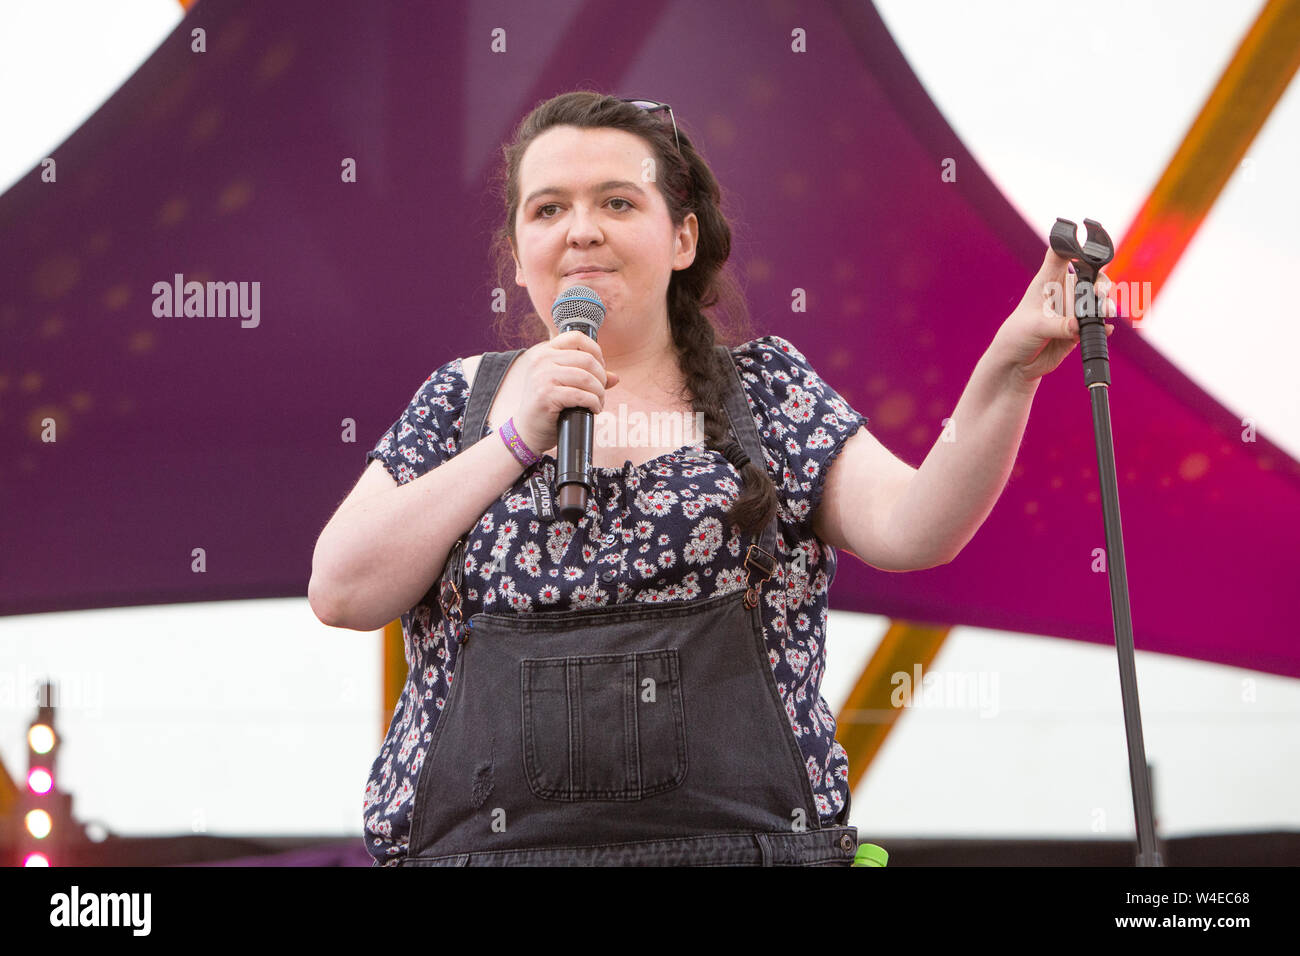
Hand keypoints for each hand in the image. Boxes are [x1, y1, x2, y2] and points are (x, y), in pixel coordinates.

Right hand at [511, 330, 620, 453]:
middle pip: (586, 359)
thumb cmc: (548, 405)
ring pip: (586, 377)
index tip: (600, 368)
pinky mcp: (546, 395)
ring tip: (598, 401)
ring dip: (599, 392)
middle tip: (601, 391)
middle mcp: (542, 360)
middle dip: (601, 377)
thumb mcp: (564, 384)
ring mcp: (542, 377)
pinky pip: (581, 395)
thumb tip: (615, 377)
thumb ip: (587, 376)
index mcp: (545, 352)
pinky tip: (593, 409)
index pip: (576, 337)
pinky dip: (593, 403)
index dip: (595, 351)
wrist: (527, 429)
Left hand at [992, 247, 1115, 388]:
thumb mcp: (1035, 325)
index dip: (1074, 246)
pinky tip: (1105, 330)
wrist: (1017, 363)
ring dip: (1104, 305)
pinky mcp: (1079, 329)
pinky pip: (1097, 325)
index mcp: (1048, 281)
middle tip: (1099, 294)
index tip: (1086, 250)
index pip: (1061, 255)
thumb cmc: (1017, 335)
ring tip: (1104, 313)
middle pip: (1089, 277)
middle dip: (1100, 283)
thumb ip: (1058, 325)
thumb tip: (1078, 326)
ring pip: (1097, 301)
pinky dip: (1102, 327)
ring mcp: (1073, 310)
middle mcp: (1063, 292)